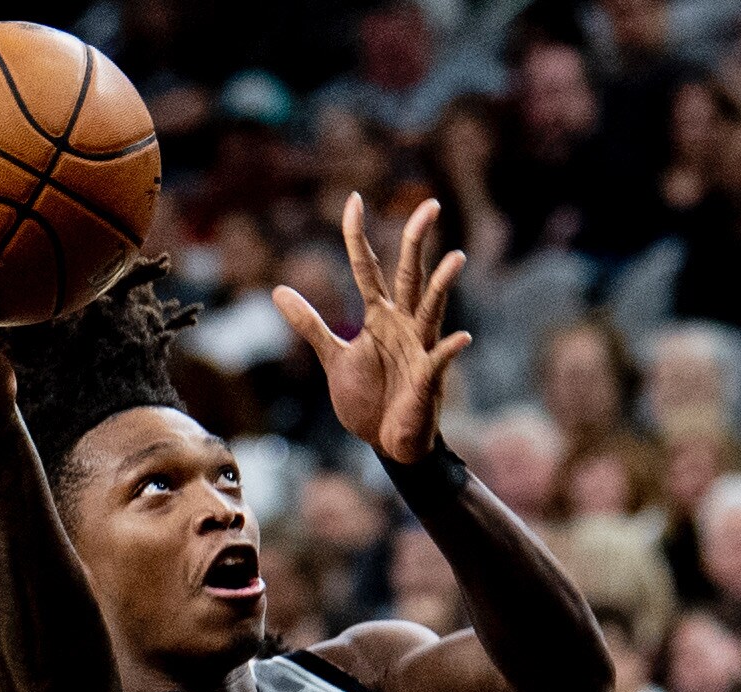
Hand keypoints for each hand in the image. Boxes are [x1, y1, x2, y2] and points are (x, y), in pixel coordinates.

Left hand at [273, 193, 469, 462]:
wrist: (387, 443)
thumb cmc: (367, 400)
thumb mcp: (333, 358)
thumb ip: (310, 325)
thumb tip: (278, 290)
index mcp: (378, 316)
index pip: (368, 267)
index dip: (357, 235)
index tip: (353, 199)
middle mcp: (403, 324)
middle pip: (409, 274)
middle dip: (418, 240)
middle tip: (431, 204)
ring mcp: (419, 348)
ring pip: (432, 308)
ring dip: (443, 285)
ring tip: (456, 258)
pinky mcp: (429, 378)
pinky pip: (441, 359)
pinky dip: (450, 349)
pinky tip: (462, 338)